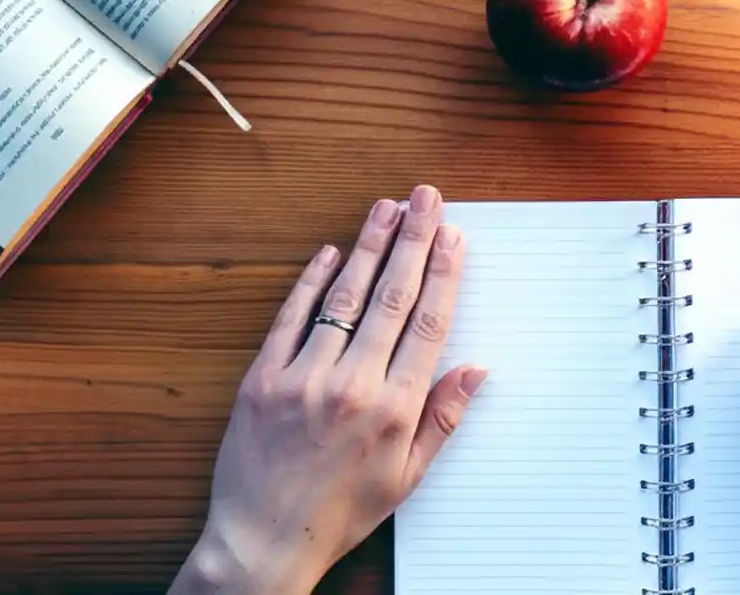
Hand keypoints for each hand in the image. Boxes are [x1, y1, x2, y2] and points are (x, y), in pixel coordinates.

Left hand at [170, 185, 485, 594]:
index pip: (427, 324)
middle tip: (425, 198)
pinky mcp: (262, 378)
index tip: (452, 236)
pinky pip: (290, 318)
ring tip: (385, 208)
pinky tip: (329, 252)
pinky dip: (311, 281)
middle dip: (412, 240)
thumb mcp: (407, 476)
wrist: (263, 540)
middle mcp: (352, 386)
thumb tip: (477, 370)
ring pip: (343, 297)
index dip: (443, 273)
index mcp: (394, 410)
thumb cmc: (340, 512)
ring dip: (367, 246)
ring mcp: (303, 377)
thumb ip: (442, 417)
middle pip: (390, 297)